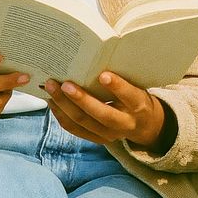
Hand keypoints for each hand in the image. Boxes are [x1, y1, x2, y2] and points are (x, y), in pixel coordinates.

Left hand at [44, 72, 172, 152]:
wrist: (146, 126)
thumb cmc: (138, 97)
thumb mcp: (139, 86)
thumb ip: (123, 78)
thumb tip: (95, 57)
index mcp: (139, 106)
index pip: (129, 96)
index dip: (117, 87)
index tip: (103, 75)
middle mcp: (125, 123)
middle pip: (100, 113)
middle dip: (80, 98)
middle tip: (64, 83)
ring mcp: (110, 134)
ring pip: (83, 122)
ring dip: (64, 105)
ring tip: (51, 88)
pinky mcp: (98, 139)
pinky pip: (75, 129)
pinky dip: (61, 115)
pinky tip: (53, 102)